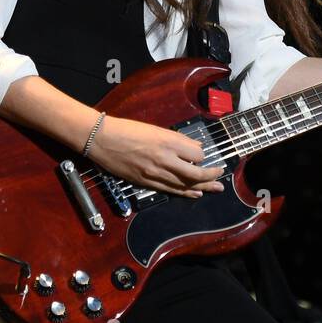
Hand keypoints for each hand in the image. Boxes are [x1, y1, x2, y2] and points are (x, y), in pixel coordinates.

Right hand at [86, 115, 225, 198]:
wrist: (102, 139)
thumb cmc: (127, 129)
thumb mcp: (156, 129)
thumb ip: (177, 140)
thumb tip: (195, 148)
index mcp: (168, 142)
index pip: (197, 154)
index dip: (202, 156)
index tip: (203, 155)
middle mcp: (164, 159)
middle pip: (196, 173)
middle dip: (211, 175)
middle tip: (220, 173)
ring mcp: (155, 173)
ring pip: (185, 185)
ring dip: (203, 187)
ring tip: (216, 188)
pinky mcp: (146, 182)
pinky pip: (171, 190)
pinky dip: (186, 193)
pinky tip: (196, 194)